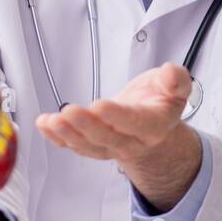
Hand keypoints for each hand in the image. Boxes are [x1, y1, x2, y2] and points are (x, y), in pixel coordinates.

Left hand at [34, 61, 191, 162]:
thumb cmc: (159, 101)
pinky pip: (73, 146)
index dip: (117, 117)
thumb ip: (177, 79)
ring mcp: (110, 147)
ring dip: (67, 134)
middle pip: (108, 138)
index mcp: (154, 126)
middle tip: (70, 111)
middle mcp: (132, 142)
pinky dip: (56, 138)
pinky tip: (44, 125)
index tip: (100, 105)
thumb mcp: (176, 86)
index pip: (136, 123)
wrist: (151, 124)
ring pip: (88, 146)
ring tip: (52, 121)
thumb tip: (171, 73)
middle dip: (86, 126)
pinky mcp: (92, 145)